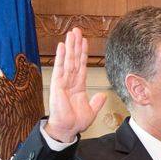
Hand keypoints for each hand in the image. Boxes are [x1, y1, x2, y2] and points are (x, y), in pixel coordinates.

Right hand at [46, 28, 106, 142]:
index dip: (83, 53)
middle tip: (77, 30)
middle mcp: (70, 81)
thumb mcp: (91, 110)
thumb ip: (97, 102)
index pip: (82, 66)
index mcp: (78, 86)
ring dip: (70, 46)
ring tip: (71, 33)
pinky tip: (62, 46)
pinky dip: (61, 57)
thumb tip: (103, 94)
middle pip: (74, 59)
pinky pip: (60, 68)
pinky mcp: (57, 85)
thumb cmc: (76, 121)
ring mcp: (63, 82)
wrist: (67, 129)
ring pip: (68, 60)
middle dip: (76, 45)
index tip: (85, 41)